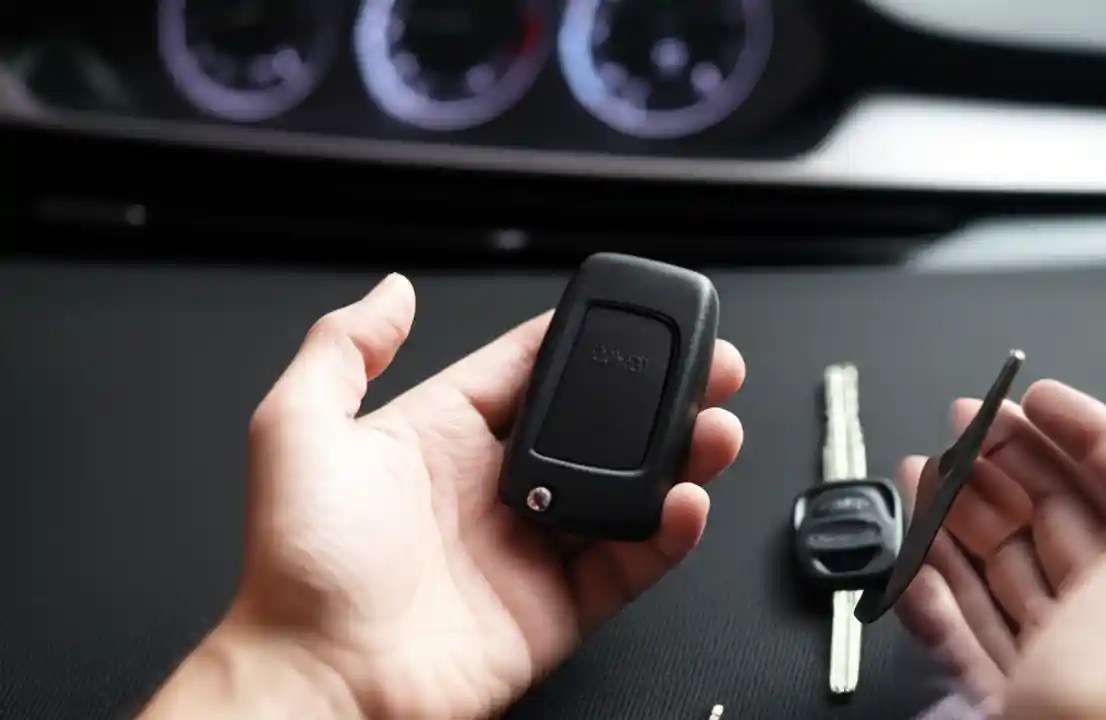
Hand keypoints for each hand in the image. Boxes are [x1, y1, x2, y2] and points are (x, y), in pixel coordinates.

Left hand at [141, 274, 745, 719]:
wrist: (318, 685)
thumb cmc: (297, 569)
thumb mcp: (297, 428)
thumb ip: (342, 348)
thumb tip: (392, 291)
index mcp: (439, 435)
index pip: (529, 370)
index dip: (585, 342)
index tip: (634, 320)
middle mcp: (491, 488)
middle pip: (596, 427)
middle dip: (656, 396)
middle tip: (708, 370)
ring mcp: (529, 548)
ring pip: (626, 490)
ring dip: (679, 457)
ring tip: (716, 429)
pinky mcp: (556, 608)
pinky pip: (630, 564)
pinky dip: (669, 534)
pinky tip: (687, 501)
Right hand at [895, 381, 1105, 718]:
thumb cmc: (1099, 717)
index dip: (1083, 432)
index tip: (1029, 398)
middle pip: (1059, 522)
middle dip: (1009, 461)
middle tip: (965, 423)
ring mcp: (1045, 668)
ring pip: (1003, 565)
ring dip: (960, 507)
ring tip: (925, 467)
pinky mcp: (987, 698)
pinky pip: (956, 620)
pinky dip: (929, 572)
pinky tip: (911, 540)